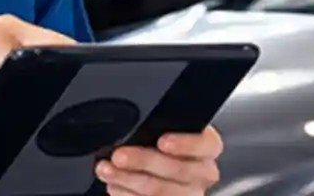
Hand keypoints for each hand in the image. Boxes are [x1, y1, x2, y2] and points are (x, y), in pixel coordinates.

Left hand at [96, 126, 222, 194]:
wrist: (161, 173)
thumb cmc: (161, 147)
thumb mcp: (165, 129)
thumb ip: (157, 126)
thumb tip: (133, 126)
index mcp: (207, 147)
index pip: (206, 144)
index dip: (185, 144)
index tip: (162, 141)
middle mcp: (202, 173)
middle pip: (177, 169)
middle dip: (144, 160)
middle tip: (119, 155)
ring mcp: (188, 194)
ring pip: (160, 190)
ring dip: (128, 179)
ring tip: (106, 170)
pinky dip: (127, 195)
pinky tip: (115, 186)